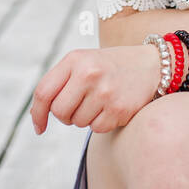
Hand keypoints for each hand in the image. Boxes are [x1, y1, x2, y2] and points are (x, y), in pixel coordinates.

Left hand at [29, 44, 160, 134]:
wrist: (151, 65)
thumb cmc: (110, 67)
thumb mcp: (83, 62)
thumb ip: (60, 82)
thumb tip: (37, 116)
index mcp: (75, 59)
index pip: (44, 92)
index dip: (37, 114)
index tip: (39, 127)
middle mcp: (88, 73)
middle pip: (59, 112)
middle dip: (65, 115)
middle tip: (80, 105)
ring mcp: (104, 92)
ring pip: (77, 122)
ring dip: (85, 117)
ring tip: (100, 100)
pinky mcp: (118, 109)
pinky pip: (96, 129)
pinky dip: (101, 123)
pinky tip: (112, 107)